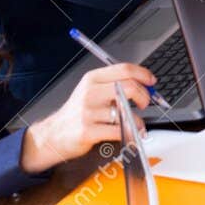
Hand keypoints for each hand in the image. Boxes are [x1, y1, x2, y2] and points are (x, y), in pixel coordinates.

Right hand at [20, 64, 154, 173]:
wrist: (54, 134)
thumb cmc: (76, 114)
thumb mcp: (91, 91)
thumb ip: (113, 85)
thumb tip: (142, 85)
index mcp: (92, 79)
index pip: (123, 69)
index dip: (142, 74)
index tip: (151, 81)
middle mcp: (90, 92)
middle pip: (128, 86)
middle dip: (144, 96)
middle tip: (146, 103)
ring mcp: (88, 112)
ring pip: (126, 112)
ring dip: (138, 121)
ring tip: (138, 124)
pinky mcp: (88, 131)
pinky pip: (118, 131)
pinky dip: (130, 133)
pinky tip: (131, 133)